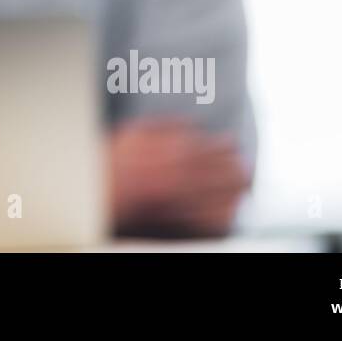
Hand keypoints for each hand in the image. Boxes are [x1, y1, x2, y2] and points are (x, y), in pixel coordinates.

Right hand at [106, 116, 250, 237]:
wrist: (95, 187)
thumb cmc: (113, 158)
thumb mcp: (136, 131)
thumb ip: (166, 124)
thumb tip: (193, 122)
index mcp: (170, 150)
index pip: (208, 146)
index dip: (226, 145)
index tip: (235, 144)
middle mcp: (177, 173)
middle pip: (218, 171)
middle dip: (236, 170)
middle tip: (246, 169)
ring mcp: (176, 197)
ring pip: (216, 195)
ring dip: (233, 192)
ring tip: (244, 189)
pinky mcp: (172, 216)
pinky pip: (204, 219)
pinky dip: (220, 216)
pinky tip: (229, 212)